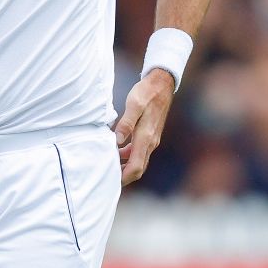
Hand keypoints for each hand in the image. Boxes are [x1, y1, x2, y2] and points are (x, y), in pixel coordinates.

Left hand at [114, 68, 174, 185]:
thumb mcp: (134, 104)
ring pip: (138, 161)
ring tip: (107, 166)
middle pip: (138, 168)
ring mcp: (151, 140)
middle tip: (106, 180)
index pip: (136, 166)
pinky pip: (139, 152)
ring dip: (124, 166)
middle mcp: (150, 142)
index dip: (124, 177)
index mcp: (146, 138)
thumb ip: (126, 123)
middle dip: (124, 176)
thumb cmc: (146, 93)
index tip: (111, 182)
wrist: (162, 85)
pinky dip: (128, 156)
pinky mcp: (150, 135)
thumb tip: (117, 141)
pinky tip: (115, 151)